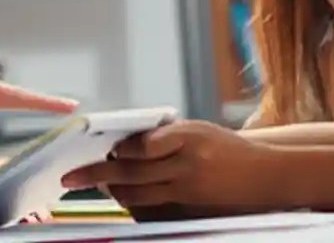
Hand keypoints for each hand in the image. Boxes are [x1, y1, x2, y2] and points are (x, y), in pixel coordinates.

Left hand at [60, 120, 275, 219]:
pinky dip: (130, 198)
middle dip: (98, 175)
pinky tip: (118, 192)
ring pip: (138, 193)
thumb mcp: (198, 129)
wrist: (261, 174)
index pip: (146, 144)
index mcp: (190, 136)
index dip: (122, 148)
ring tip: (92, 184)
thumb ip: (163, 136)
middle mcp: (187, 163)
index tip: (106, 147)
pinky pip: (151, 203)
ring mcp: (187, 187)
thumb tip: (123, 143)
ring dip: (111, 189)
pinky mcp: (188, 204)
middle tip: (72, 177)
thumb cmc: (225, 147)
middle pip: (134, 171)